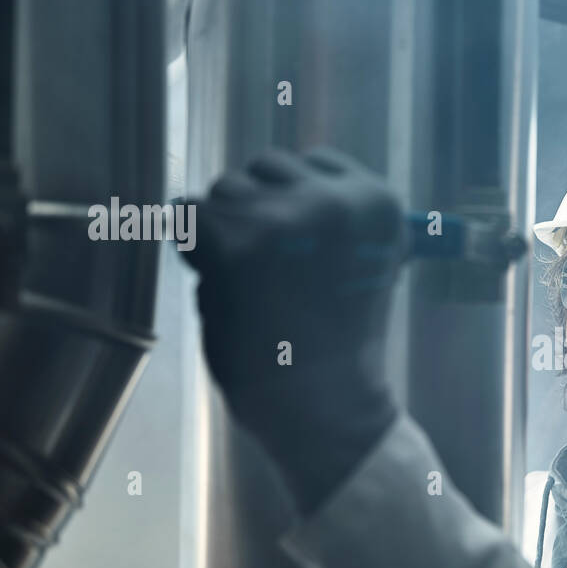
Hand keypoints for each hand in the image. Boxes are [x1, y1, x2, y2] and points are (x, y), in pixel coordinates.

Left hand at [182, 146, 407, 512]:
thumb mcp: (366, 267)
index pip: (315, 160)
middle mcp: (336, 201)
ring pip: (223, 191)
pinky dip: (194, 252)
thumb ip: (334, 221)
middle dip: (257, 211)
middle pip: (265, 168)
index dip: (296, 199)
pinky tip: (227, 290)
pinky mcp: (233, 246)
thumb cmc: (340, 342)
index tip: (302, 245)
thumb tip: (272, 182)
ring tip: (255, 287)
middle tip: (275, 272)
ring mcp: (283, 221)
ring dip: (225, 233)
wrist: (327, 407)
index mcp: (380, 204)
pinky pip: (186, 218)